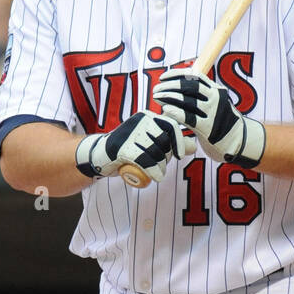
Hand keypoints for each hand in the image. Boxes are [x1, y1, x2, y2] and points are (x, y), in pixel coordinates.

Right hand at [75, 110, 194, 182]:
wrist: (100, 157)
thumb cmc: (129, 150)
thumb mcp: (151, 144)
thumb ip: (171, 143)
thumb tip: (193, 146)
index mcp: (147, 116)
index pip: (172, 126)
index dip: (179, 142)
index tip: (180, 155)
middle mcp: (140, 121)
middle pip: (165, 141)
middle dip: (167, 157)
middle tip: (160, 165)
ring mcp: (130, 133)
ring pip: (156, 152)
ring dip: (160, 167)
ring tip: (156, 173)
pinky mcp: (123, 147)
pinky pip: (146, 161)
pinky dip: (154, 171)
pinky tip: (155, 177)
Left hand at [153, 69, 265, 166]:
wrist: (241, 142)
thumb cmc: (222, 125)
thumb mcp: (216, 105)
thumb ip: (202, 97)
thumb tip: (179, 90)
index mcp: (216, 90)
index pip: (194, 76)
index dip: (176, 74)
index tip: (163, 77)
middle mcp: (216, 98)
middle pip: (189, 86)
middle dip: (169, 86)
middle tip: (156, 89)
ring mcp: (213, 113)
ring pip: (187, 100)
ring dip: (169, 97)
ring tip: (157, 98)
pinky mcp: (209, 128)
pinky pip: (189, 117)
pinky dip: (176, 112)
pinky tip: (166, 110)